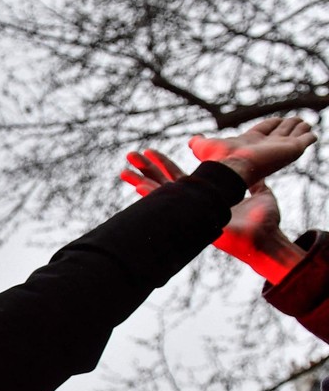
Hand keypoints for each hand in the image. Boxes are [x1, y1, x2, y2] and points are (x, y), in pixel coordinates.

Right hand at [122, 148, 303, 282]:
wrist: (266, 237)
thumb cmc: (264, 220)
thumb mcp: (260, 192)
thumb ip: (254, 180)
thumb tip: (255, 169)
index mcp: (204, 195)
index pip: (177, 176)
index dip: (162, 164)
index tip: (148, 152)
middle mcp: (193, 204)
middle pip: (163, 182)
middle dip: (145, 169)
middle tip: (129, 156)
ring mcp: (190, 213)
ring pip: (160, 194)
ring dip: (140, 182)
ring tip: (124, 171)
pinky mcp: (192, 221)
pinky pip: (168, 207)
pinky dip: (151, 197)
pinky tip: (138, 188)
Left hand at [190, 116, 316, 187]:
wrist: (231, 170)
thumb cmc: (217, 160)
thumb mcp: (205, 147)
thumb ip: (199, 143)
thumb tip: (191, 141)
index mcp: (249, 143)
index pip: (263, 131)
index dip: (270, 125)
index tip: (277, 119)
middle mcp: (265, 146)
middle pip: (279, 133)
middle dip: (287, 126)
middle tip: (296, 119)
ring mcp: (278, 149)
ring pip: (291, 136)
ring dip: (298, 129)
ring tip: (305, 122)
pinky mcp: (290, 150)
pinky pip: (302, 141)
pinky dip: (307, 137)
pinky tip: (312, 134)